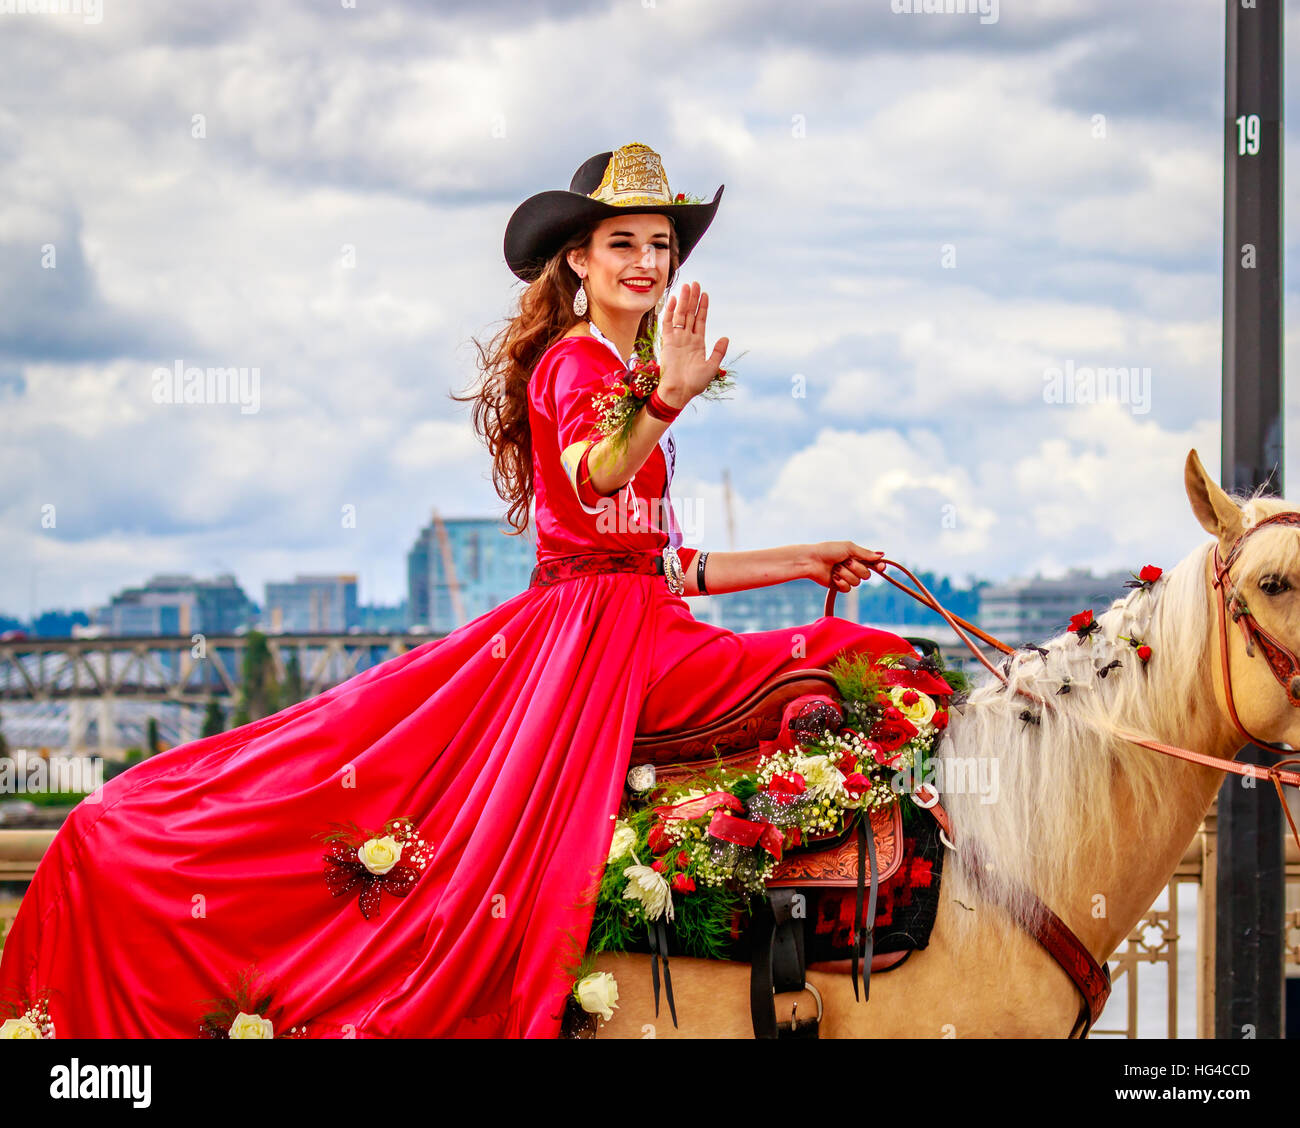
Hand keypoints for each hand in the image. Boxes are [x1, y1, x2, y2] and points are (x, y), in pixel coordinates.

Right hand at [657, 281, 728, 407]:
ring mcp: (677, 339)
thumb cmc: (695, 383)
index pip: (701, 320)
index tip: (705, 294)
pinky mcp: (667, 342)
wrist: (679, 391)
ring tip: (687, 286)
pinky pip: (667, 323)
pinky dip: (669, 311)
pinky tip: (672, 300)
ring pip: (680, 315)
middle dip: (693, 299)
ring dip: (683, 301)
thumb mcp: (712, 367)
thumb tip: (726, 338)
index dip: (703, 307)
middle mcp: (687, 338)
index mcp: (698, 343)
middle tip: (695, 283)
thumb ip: (718, 352)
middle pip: (690, 314)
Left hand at [804, 541, 886, 591]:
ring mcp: (847, 577)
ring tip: (835, 568)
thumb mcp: (848, 548)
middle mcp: (854, 568)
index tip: (881, 567)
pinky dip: (840, 582)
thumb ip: (865, 553)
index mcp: (857, 557)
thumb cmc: (828, 550)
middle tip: (845, 562)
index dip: (878, 567)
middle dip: (856, 568)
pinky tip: (833, 577)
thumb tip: (881, 555)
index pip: (873, 564)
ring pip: (857, 582)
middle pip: (867, 575)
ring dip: (845, 574)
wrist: (812, 561)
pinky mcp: (839, 586)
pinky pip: (848, 589)